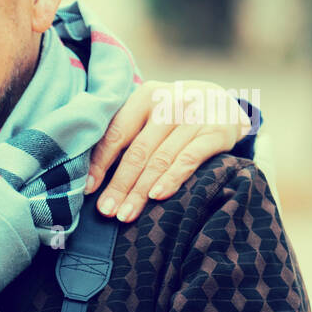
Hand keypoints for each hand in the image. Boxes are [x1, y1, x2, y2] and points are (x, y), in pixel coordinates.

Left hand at [85, 80, 252, 221]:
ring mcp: (195, 116)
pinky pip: (189, 159)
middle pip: (138, 150)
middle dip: (120, 184)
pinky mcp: (217, 132)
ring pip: (161, 159)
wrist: (223, 103)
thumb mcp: (149, 113)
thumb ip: (126, 134)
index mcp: (145, 96)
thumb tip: (92, 177)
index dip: (100, 163)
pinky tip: (157, 197)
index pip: (117, 133)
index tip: (88, 189)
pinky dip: (171, 179)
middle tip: (106, 210)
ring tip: (126, 214)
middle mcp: (170, 102)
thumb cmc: (173, 115)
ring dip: (141, 191)